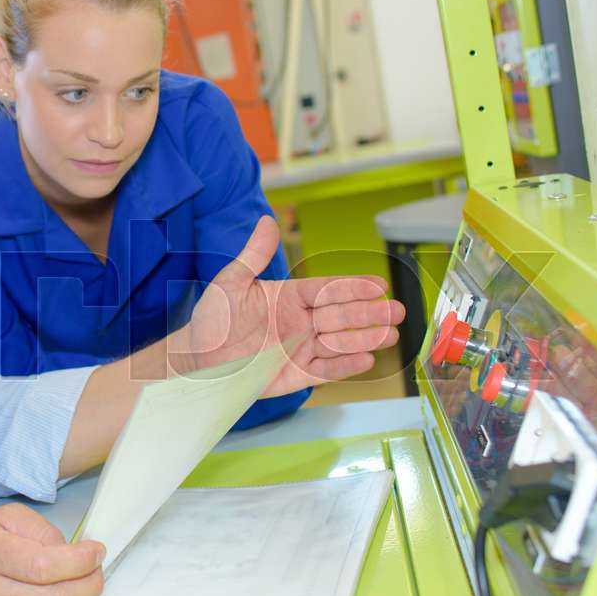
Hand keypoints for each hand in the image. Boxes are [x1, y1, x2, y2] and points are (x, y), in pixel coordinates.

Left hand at [172, 215, 404, 395]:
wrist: (198, 358)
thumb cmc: (212, 318)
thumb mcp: (230, 283)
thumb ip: (253, 255)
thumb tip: (267, 220)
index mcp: (290, 297)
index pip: (328, 289)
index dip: (353, 287)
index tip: (378, 284)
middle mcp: (300, 321)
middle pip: (341, 315)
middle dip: (370, 313)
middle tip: (398, 311)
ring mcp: (300, 348)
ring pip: (339, 343)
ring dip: (365, 338)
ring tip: (391, 335)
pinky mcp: (296, 375)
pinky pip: (324, 370)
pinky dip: (345, 366)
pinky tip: (366, 359)